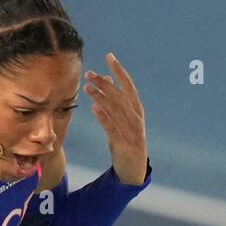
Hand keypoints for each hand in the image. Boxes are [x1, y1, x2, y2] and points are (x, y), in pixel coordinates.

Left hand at [84, 51, 147, 185]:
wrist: (133, 169)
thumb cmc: (126, 140)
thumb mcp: (122, 118)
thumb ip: (115, 99)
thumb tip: (106, 78)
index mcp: (137, 109)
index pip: (128, 85)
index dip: (119, 70)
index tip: (109, 56)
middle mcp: (136, 118)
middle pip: (120, 96)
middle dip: (104, 83)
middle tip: (89, 73)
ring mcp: (131, 131)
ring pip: (116, 110)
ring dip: (101, 97)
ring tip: (88, 87)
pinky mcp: (124, 144)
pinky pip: (113, 128)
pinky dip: (105, 117)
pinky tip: (95, 108)